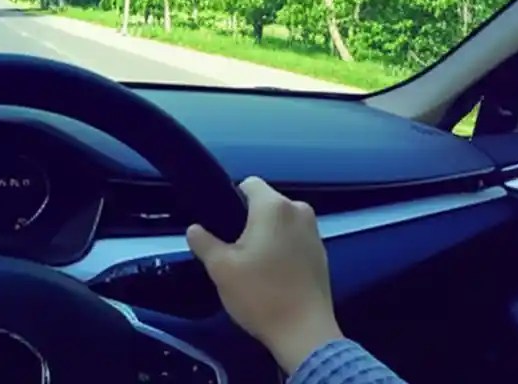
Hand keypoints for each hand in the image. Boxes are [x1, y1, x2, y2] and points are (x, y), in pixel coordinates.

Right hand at [187, 176, 341, 373]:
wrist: (304, 334)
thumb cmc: (260, 295)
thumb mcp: (220, 268)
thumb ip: (203, 241)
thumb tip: (195, 228)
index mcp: (274, 207)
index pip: (249, 184)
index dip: (231, 199)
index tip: (222, 226)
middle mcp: (299, 211)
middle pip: (266, 203)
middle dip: (249, 219)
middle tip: (234, 250)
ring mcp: (314, 232)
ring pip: (281, 222)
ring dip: (267, 234)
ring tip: (253, 264)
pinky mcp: (322, 253)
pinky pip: (294, 238)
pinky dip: (283, 247)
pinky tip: (274, 274)